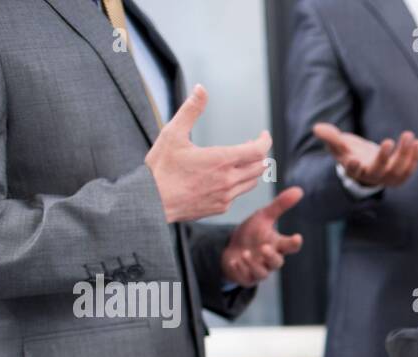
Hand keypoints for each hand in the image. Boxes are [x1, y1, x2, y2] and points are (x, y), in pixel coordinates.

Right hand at [144, 85, 271, 222]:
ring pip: (252, 182)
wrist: (152, 202)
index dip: (265, 141)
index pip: (258, 151)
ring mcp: (226, 196)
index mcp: (221, 160)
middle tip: (251, 145)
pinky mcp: (220, 207)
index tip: (263, 135)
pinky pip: (238, 194)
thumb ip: (191, 110)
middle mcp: (228, 180)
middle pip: (260, 167)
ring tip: (242, 160)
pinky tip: (226, 177)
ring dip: (252, 169)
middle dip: (260, 154)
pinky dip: (238, 184)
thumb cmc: (161, 168)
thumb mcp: (172, 133)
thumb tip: (201, 88)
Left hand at [221, 187, 304, 286]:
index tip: (297, 237)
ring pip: (261, 272)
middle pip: (277, 262)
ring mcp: (259, 270)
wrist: (231, 249)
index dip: (294, 243)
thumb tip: (299, 190)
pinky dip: (239, 270)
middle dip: (271, 256)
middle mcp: (270, 259)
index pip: (290, 246)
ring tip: (244, 254)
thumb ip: (280, 205)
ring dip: (253, 264)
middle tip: (264, 247)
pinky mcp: (246, 278)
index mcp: (277, 245)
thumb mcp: (263, 217)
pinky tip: (233, 261)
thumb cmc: (252, 234)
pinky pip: (246, 278)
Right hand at [313, 124, 417, 188]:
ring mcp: (387, 177)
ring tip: (407, 135)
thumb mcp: (339, 144)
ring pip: (397, 170)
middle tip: (388, 140)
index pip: (353, 170)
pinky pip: (409, 170)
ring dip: (404, 154)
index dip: (353, 166)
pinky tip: (417, 142)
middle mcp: (371, 176)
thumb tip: (316, 128)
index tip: (353, 159)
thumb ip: (330, 136)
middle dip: (383, 157)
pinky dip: (414, 158)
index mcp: (355, 169)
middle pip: (378, 170)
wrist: (367, 164)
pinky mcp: (399, 176)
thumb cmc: (350, 152)